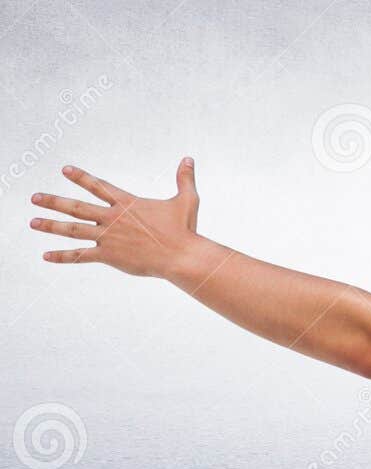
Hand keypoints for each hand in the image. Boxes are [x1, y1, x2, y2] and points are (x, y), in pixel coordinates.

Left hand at [30, 159, 204, 277]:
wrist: (181, 256)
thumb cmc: (185, 229)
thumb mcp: (187, 200)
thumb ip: (184, 179)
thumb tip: (188, 159)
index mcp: (127, 204)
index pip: (98, 186)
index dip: (81, 177)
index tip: (65, 169)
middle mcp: (113, 218)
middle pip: (76, 207)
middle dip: (53, 201)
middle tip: (34, 198)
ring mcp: (108, 237)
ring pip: (73, 230)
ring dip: (51, 225)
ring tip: (33, 222)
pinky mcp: (109, 256)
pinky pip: (81, 256)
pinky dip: (63, 256)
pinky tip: (46, 256)